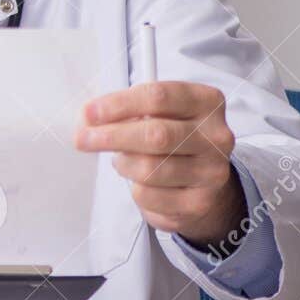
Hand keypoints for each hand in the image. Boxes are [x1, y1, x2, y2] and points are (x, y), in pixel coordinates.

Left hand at [76, 81, 245, 249]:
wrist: (201, 182)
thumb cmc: (171, 139)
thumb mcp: (155, 114)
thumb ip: (126, 111)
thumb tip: (89, 119)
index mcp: (206, 102)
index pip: (159, 97)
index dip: (119, 104)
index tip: (89, 113)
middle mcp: (217, 136)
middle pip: (156, 135)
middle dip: (111, 137)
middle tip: (82, 139)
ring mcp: (212, 171)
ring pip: (148, 168)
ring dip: (123, 164)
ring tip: (123, 161)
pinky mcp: (199, 202)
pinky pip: (148, 195)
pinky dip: (134, 189)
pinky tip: (141, 182)